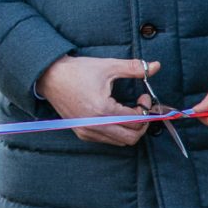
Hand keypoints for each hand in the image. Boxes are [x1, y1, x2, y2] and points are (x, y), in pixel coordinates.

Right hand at [33, 56, 158, 146]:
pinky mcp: (82, 133)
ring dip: (130, 129)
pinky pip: (107, 140)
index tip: (143, 97)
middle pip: (132, 137)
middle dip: (142, 123)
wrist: (50, 77)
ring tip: (127, 111)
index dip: (146, 109)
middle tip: (140, 108)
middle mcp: (95, 125)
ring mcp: (87, 131)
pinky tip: (114, 116)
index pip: (137, 120)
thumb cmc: (78, 71)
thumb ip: (135, 68)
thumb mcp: (108, 66)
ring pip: (120, 142)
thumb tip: (157, 66)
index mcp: (103, 109)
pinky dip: (117, 132)